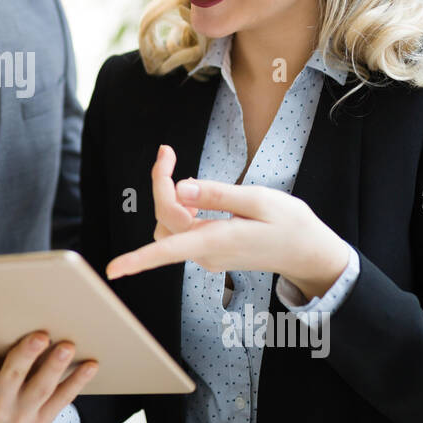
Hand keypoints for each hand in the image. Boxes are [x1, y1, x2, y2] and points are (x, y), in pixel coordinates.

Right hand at [0, 323, 97, 422]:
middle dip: (26, 354)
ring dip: (55, 367)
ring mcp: (22, 412)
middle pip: (12, 375)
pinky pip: (63, 399)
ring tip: (68, 346)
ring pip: (41, 388)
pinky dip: (77, 382)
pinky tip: (90, 365)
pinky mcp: (44, 418)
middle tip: (40, 334)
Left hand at [107, 146, 350, 298]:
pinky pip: (184, 228)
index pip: (168, 249)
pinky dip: (184, 206)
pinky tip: (203, 195)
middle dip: (160, 187)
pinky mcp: (210, 250)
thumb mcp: (258, 200)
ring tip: (190, 175)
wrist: (309, 252)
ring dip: (172, 197)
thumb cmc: (290, 225)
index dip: (138, 260)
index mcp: (217, 241)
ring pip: (170, 225)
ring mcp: (207, 254)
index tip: (113, 270)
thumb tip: (181, 188)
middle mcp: (206, 253)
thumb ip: (217, 194)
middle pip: (164, 221)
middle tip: (167, 152)